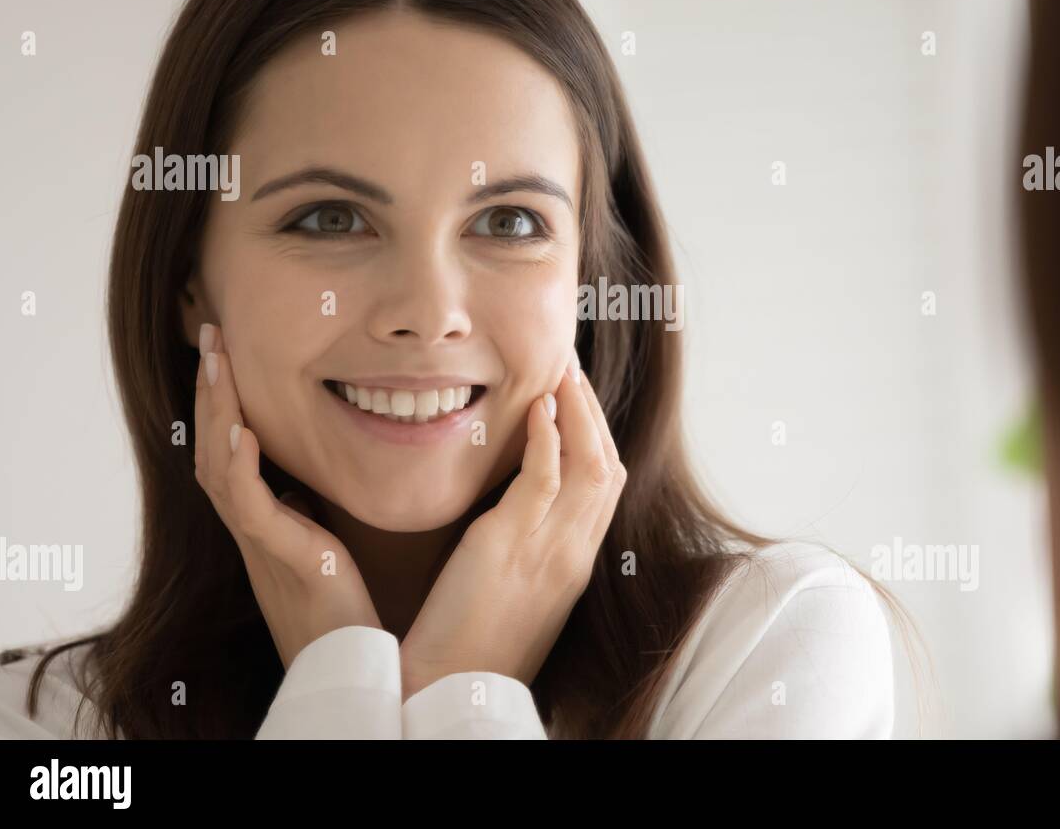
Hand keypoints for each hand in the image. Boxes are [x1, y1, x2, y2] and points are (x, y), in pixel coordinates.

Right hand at [193, 323, 381, 669]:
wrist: (351, 666)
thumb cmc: (346, 608)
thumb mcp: (327, 540)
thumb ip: (312, 506)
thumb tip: (314, 470)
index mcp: (264, 519)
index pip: (229, 447)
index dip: (222, 398)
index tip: (225, 347)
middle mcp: (252, 527)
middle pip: (212, 446)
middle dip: (211, 387)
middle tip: (210, 333)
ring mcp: (262, 544)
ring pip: (219, 467)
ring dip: (216, 409)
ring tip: (217, 361)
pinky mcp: (286, 559)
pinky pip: (249, 507)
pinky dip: (241, 465)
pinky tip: (241, 430)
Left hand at [398, 358, 625, 697]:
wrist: (451, 689)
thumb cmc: (471, 646)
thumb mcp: (516, 592)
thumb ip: (527, 546)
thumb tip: (515, 507)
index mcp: (575, 564)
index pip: (607, 486)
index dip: (598, 436)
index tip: (579, 399)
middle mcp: (573, 554)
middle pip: (608, 467)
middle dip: (595, 413)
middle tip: (573, 369)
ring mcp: (548, 550)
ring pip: (589, 465)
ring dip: (578, 412)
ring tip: (561, 372)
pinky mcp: (509, 546)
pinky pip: (544, 479)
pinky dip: (549, 437)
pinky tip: (540, 407)